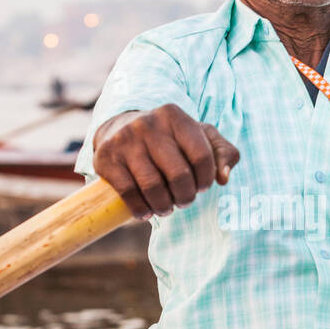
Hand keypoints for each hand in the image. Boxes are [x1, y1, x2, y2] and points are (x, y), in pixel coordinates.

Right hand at [92, 104, 239, 219]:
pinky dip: (140, 210)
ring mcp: (124, 140)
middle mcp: (148, 124)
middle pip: (179, 175)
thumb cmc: (170, 140)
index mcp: (175, 116)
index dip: (205, 179)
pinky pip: (128, 193)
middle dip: (186, 196)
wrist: (119, 129)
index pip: (202, 156)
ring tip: (166, 209)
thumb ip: (223, 154)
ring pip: (153, 187)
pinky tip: (146, 212)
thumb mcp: (200, 138)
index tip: (201, 186)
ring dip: (164, 206)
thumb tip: (224, 177)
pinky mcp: (105, 158)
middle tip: (183, 201)